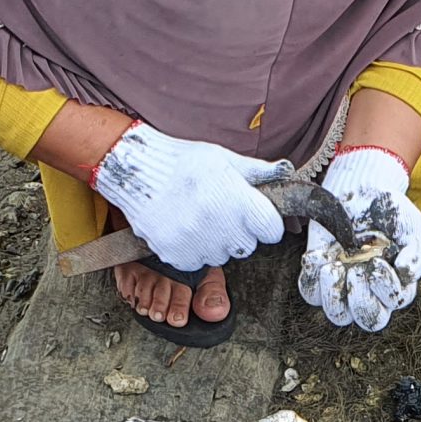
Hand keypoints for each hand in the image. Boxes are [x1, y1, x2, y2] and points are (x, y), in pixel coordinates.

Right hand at [94, 123, 286, 272]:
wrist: (137, 171)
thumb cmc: (182, 162)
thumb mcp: (224, 159)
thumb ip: (257, 172)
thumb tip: (284, 172)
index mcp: (238, 201)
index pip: (271, 230)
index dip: (266, 223)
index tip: (257, 217)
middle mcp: (221, 226)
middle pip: (247, 246)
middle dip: (239, 232)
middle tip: (221, 212)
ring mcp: (199, 243)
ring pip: (221, 256)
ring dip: (215, 243)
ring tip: (199, 218)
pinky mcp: (178, 255)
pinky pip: (197, 262)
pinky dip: (193, 250)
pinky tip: (184, 228)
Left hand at [299, 147, 420, 332]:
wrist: (363, 189)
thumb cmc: (391, 212)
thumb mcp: (413, 229)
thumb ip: (417, 253)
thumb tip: (405, 273)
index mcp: (397, 283)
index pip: (393, 303)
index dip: (385, 288)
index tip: (377, 261)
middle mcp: (371, 291)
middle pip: (367, 319)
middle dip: (361, 299)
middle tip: (357, 271)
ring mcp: (344, 285)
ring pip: (337, 315)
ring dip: (333, 295)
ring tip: (334, 267)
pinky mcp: (321, 274)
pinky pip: (311, 293)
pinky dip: (312, 279)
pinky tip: (318, 256)